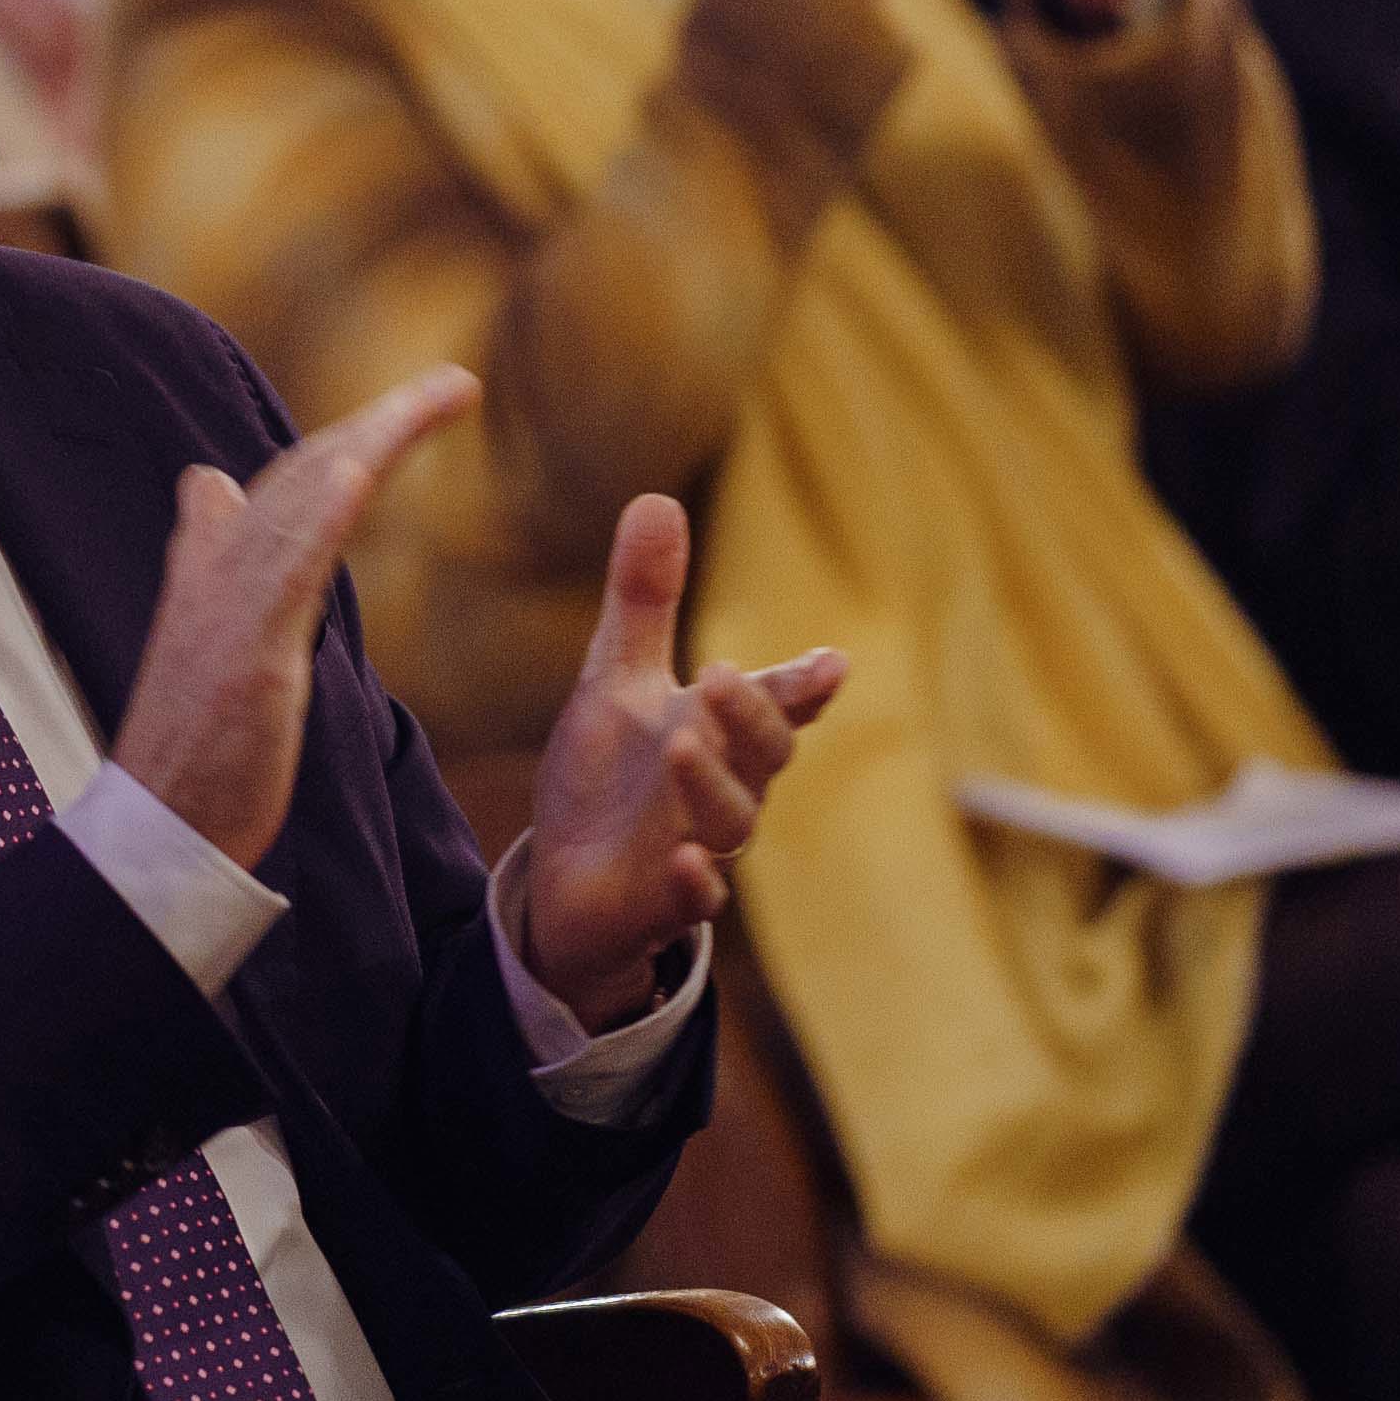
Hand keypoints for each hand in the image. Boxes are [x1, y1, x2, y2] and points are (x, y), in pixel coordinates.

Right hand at [106, 368, 477, 867]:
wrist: (157, 827)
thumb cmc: (194, 749)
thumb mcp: (214, 641)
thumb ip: (222, 564)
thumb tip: (212, 484)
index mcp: (213, 568)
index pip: (281, 482)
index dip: (343, 445)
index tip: (402, 416)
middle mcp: (215, 567)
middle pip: (307, 470)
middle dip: (382, 420)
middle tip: (455, 385)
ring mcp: (228, 604)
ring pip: (307, 494)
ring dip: (377, 436)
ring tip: (444, 395)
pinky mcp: (245, 648)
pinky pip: (288, 563)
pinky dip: (323, 509)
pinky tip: (362, 470)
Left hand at [514, 493, 840, 1020]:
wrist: (570, 880)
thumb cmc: (610, 779)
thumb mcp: (617, 680)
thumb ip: (644, 601)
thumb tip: (656, 497)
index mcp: (720, 733)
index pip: (775, 703)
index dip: (802, 685)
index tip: (829, 663)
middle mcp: (724, 788)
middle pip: (764, 755)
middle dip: (753, 717)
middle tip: (721, 675)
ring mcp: (700, 847)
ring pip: (733, 822)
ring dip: (714, 785)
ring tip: (680, 745)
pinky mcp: (665, 902)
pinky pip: (697, 901)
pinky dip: (697, 885)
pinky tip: (685, 864)